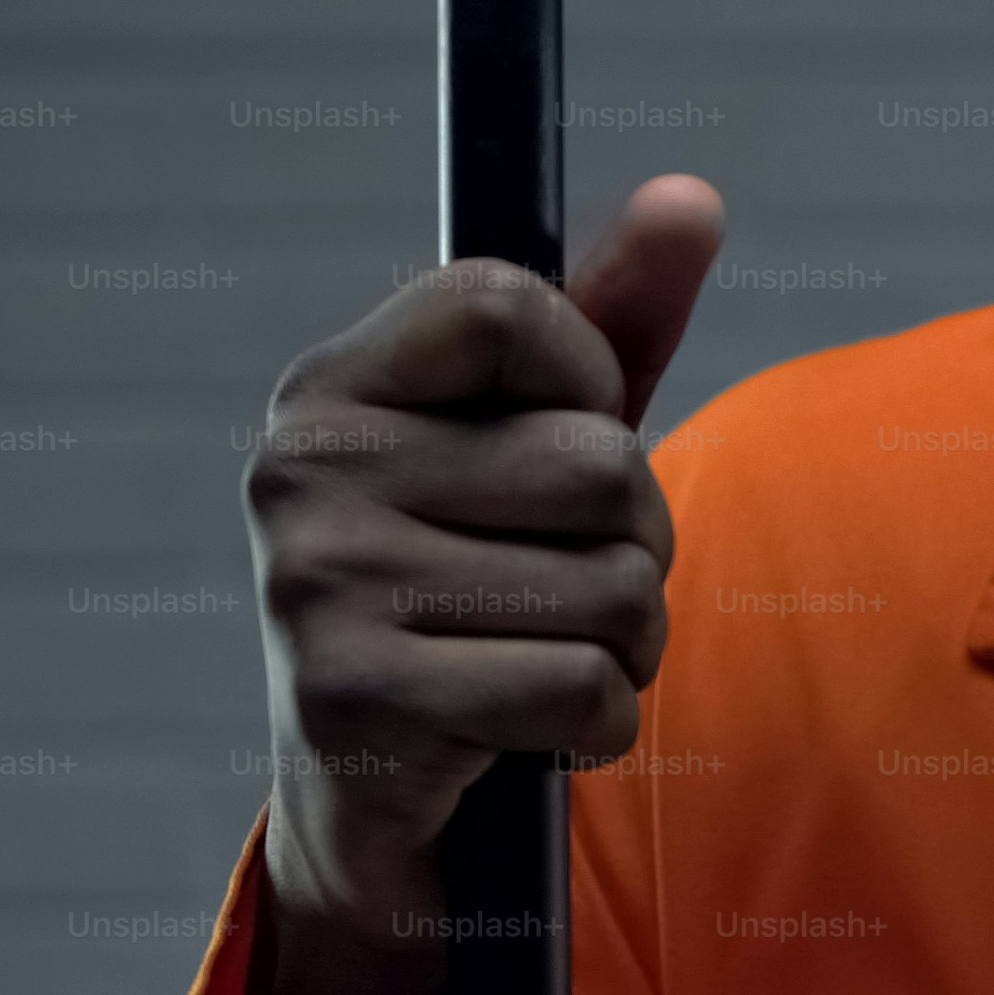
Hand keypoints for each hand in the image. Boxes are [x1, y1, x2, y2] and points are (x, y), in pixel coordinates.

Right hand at [208, 173, 723, 994]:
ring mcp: (316, 582)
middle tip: (555, 591)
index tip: (560, 437)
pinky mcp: (356, 700)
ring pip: (617, 584)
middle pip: (600, 464)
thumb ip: (611, 322)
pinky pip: (585, 688)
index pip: (506, 303)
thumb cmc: (467, 587)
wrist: (363, 798)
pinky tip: (527, 732)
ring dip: (626, 645)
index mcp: (332, 384)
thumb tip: (691, 196)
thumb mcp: (531, 442)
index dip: (586, 377)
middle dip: (632, 543)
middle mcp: (302, 467)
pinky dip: (598, 725)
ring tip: (541, 659)